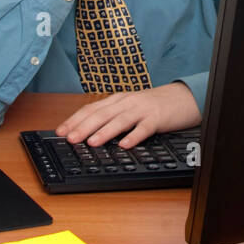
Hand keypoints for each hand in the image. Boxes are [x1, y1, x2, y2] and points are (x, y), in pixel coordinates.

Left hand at [56, 82, 200, 149]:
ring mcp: (142, 109)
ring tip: (91, 142)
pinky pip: (144, 128)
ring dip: (104, 132)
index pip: (91, 108)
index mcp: (118, 100)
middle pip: (102, 114)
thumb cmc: (154, 105)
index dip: (74, 119)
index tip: (60, 131)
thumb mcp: (130, 107)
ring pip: (119, 120)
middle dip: (84, 127)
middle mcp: (127, 102)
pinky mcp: (157, 118)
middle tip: (70, 138)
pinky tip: (125, 145)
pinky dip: (133, 136)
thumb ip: (112, 116)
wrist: (184, 97)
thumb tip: (89, 130)